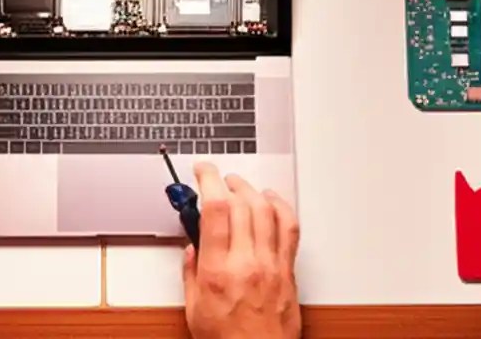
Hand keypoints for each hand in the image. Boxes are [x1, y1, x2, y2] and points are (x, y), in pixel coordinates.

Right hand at [183, 162, 300, 338]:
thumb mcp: (194, 310)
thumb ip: (191, 274)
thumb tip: (191, 248)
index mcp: (218, 271)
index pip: (215, 209)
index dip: (208, 180)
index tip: (203, 170)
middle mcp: (247, 263)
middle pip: (241, 203)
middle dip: (227, 182)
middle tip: (217, 179)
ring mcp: (271, 265)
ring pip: (266, 209)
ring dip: (251, 190)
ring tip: (240, 186)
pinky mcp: (288, 271)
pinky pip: (290, 227)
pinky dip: (281, 207)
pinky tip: (271, 201)